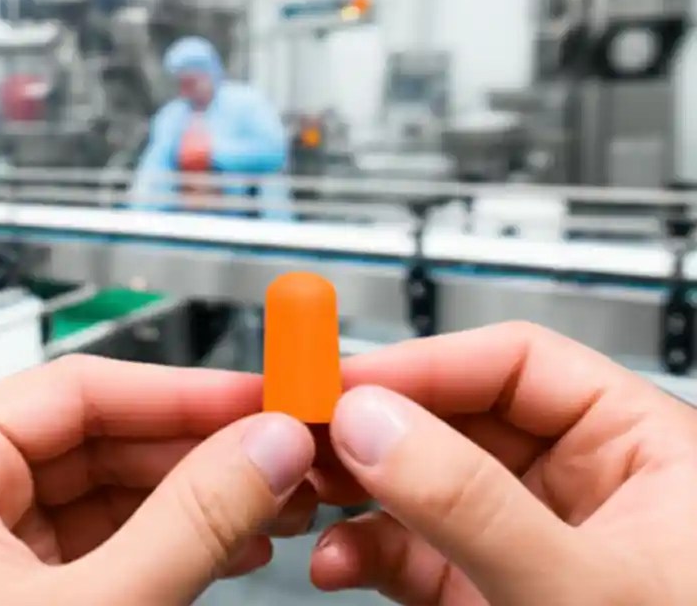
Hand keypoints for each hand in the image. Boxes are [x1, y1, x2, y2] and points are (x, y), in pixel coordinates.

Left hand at [0, 357, 317, 604]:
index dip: (183, 393)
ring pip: (99, 491)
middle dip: (196, 449)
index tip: (265, 399)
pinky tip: (228, 542)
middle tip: (283, 452)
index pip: (76, 391)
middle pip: (92, 438)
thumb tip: (264, 448)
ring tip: (272, 499)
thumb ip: (193, 521)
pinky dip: (161, 541)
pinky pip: (91, 542)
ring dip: (189, 495)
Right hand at [312, 322, 696, 604]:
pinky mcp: (491, 592)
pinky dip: (365, 551)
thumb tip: (374, 424)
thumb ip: (471, 502)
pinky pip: (415, 551)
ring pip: (425, 485)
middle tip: (304, 435)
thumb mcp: (579, 588)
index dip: (425, 364)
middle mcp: (584, 487)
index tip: (343, 383)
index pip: (517, 364)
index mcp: (643, 449)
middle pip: (456, 418)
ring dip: (357, 493)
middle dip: (374, 431)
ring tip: (304, 498)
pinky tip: (333, 561)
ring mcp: (531, 541)